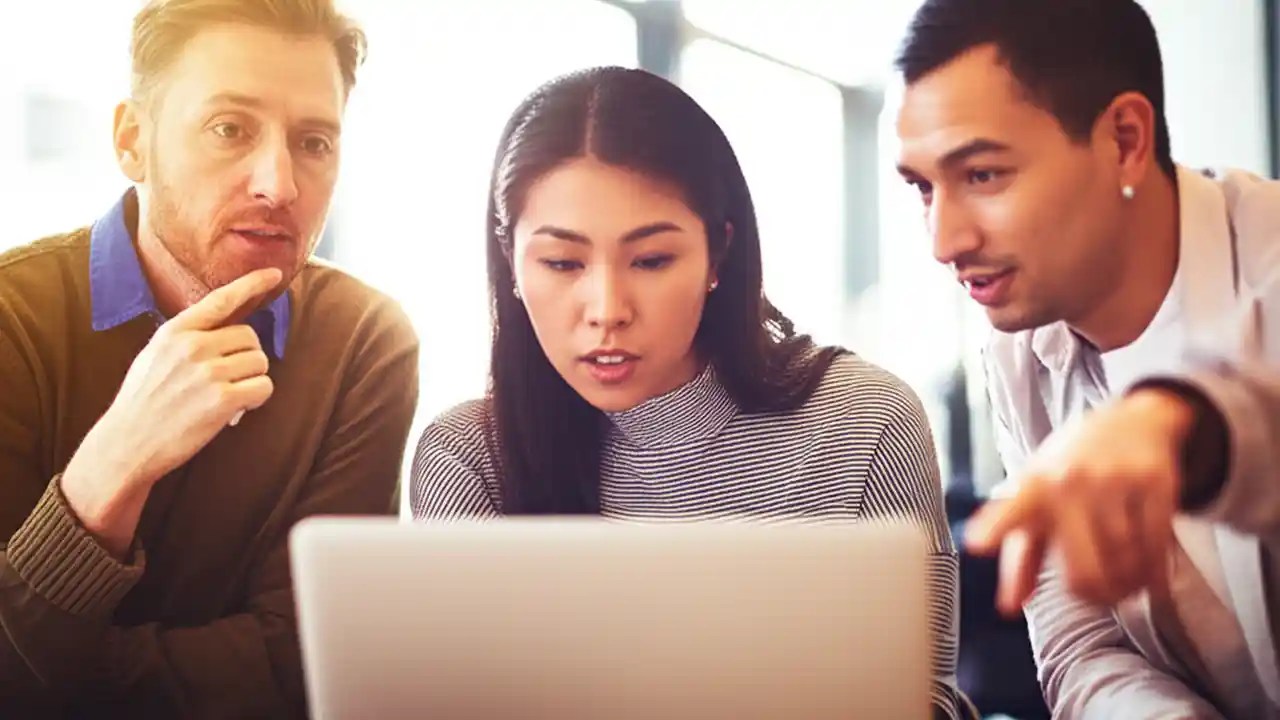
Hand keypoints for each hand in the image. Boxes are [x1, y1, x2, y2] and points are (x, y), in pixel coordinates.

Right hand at [61, 268, 281, 556]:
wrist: (127, 445)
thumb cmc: (144, 403)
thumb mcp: (155, 356)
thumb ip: (188, 339)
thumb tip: (230, 330)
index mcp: (174, 332)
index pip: (220, 299)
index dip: (251, 284)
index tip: (274, 274)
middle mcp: (192, 346)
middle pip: (250, 337)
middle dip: (247, 358)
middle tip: (228, 381)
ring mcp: (208, 372)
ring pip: (260, 362)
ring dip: (251, 380)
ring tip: (225, 397)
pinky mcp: (222, 400)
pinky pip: (263, 387)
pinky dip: (256, 399)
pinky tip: (235, 411)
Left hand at [965, 389, 1196, 614]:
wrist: (1131, 422)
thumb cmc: (1070, 470)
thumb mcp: (1037, 500)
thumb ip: (1020, 555)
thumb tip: (1007, 607)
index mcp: (1033, 487)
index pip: (1011, 509)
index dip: (993, 527)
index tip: (976, 543)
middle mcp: (1070, 482)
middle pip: (1085, 570)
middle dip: (1097, 595)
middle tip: (1100, 597)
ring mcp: (1114, 480)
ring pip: (1125, 562)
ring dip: (1127, 586)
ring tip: (1124, 586)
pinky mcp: (1155, 482)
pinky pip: (1157, 546)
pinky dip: (1154, 573)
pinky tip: (1148, 578)